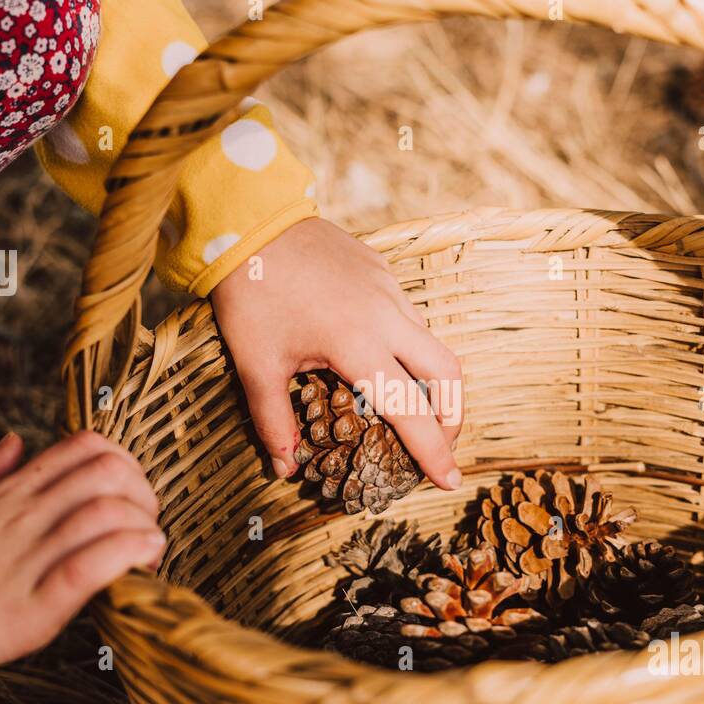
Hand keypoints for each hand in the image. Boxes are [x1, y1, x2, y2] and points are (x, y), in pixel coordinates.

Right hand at [0, 431, 162, 695]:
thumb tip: (17, 440)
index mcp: (6, 494)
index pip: (84, 449)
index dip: (125, 463)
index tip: (131, 495)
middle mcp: (22, 518)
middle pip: (108, 473)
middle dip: (145, 495)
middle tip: (147, 526)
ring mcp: (27, 560)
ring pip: (108, 512)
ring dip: (146, 527)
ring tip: (150, 552)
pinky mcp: (32, 608)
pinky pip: (91, 565)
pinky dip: (130, 555)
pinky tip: (143, 563)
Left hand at [211, 217, 463, 488]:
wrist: (250, 222)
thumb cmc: (250, 296)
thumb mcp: (255, 366)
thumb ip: (274, 422)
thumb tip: (284, 468)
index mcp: (358, 346)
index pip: (411, 412)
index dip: (434, 452)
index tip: (449, 481)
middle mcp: (386, 318)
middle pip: (448, 374)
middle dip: (453, 416)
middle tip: (441, 444)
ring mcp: (390, 291)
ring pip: (434, 343)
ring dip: (436, 382)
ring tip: (416, 408)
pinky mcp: (383, 271)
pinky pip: (412, 317)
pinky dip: (413, 348)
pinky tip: (387, 360)